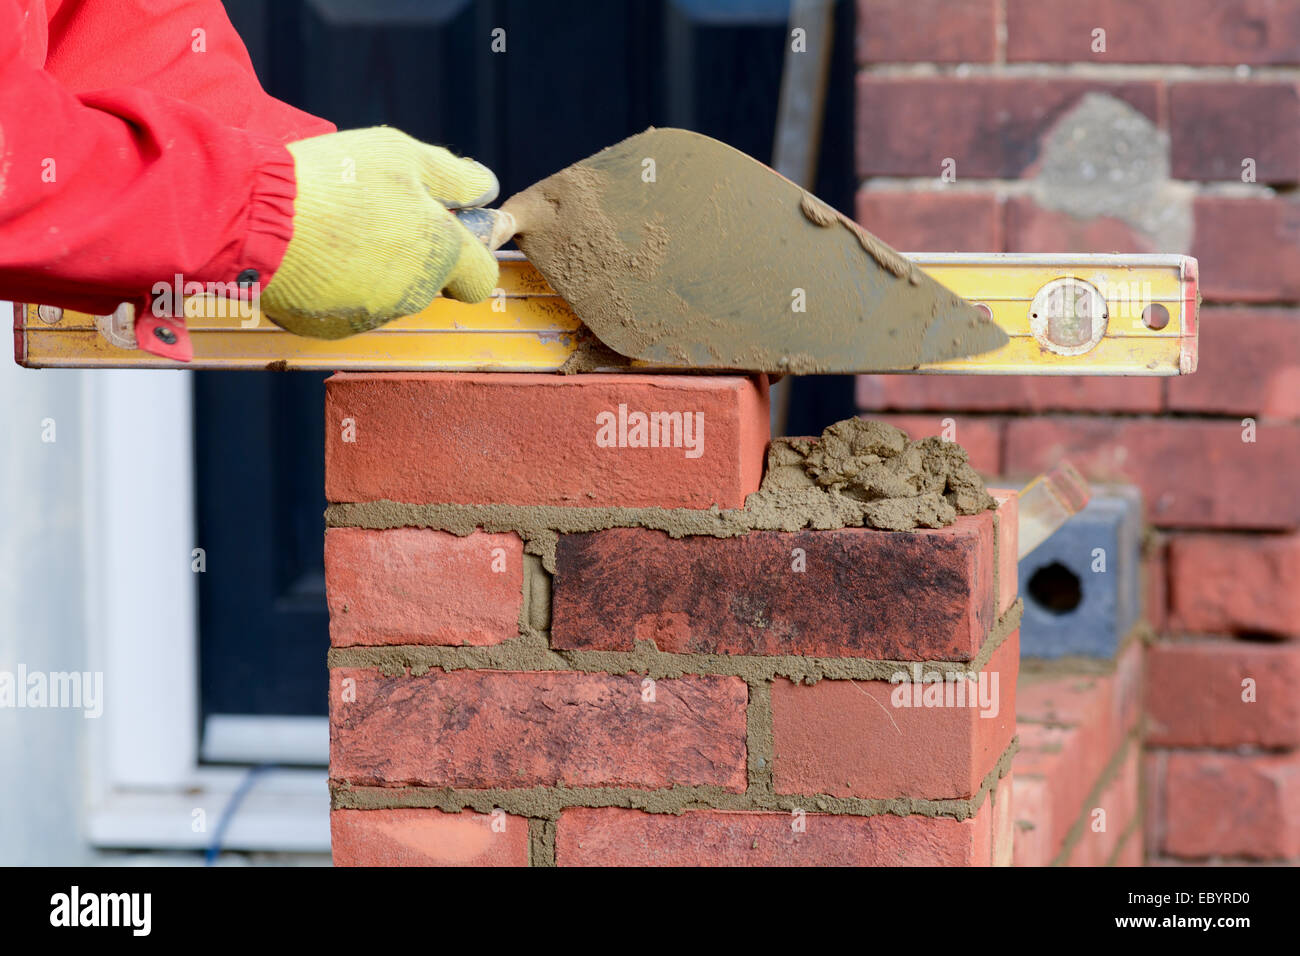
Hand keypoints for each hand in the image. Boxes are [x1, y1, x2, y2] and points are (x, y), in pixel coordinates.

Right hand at [259, 127, 498, 337]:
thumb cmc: (337, 179)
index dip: (470, 255)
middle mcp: (414, 295)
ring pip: (389, 296)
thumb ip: (456, 175)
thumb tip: (487, 189)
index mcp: (441, 256)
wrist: (259, 216)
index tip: (446, 231)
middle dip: (416, 257)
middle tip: (378, 215)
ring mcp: (373, 317)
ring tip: (338, 229)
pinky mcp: (332, 329)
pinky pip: (348, 308)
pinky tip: (314, 254)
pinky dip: (337, 286)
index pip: (481, 278)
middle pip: (431, 284)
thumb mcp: (403, 155)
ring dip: (376, 269)